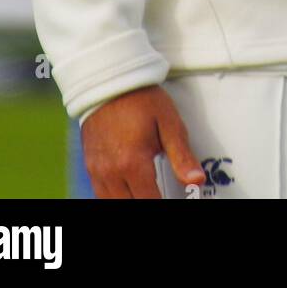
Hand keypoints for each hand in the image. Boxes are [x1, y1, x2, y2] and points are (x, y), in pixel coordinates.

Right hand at [81, 85, 205, 198]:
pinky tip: (128, 189)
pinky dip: (115, 197)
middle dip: (147, 201)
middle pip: (130, 206)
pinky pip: (100, 194)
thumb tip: (196, 181)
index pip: (151, 203)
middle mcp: (111, 172)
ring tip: (147, 191)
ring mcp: (97, 170)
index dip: (166, 205)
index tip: (176, 199)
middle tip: (160, 192)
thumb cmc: (140, 98)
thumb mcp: (169, 123)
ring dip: (131, 201)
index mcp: (133, 163)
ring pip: (112, 204)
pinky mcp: (90, 165)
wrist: (110, 80)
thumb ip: (182, 156)